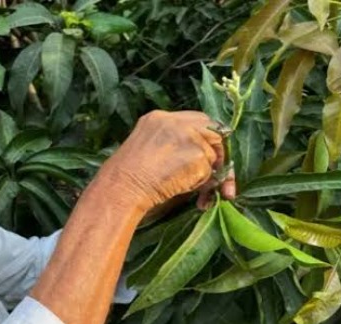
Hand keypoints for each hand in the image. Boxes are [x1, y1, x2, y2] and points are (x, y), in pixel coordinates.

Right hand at [100, 110, 234, 212]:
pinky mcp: (197, 154)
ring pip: (211, 155)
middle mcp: (176, 121)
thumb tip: (202, 158)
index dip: (205, 138)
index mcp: (159, 118)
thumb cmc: (127, 178)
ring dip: (204, 175)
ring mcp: (188, 136)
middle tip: (218, 175)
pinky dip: (199, 184)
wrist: (122, 188)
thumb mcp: (147, 148)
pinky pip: (209, 172)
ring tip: (182, 185)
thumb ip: (172, 144)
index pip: (196, 120)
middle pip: (212, 130)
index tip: (208, 155)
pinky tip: (179, 186)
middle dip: (217, 153)